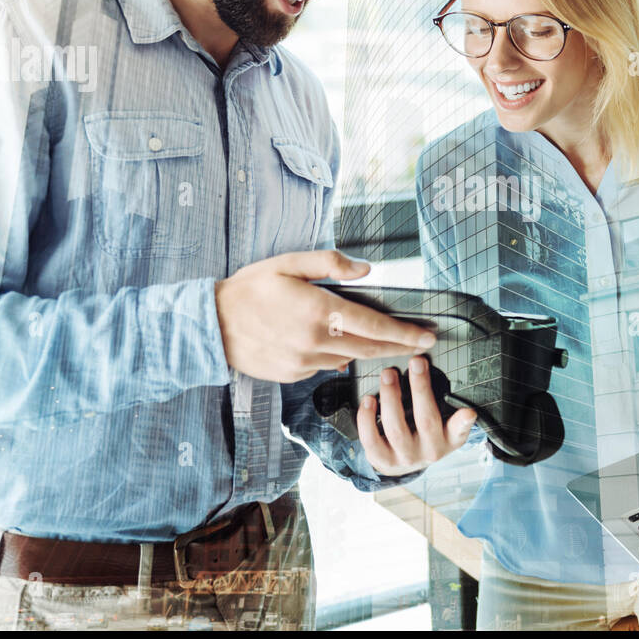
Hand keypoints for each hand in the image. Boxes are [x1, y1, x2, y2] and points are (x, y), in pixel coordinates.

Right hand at [214, 250, 435, 382]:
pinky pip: (325, 366)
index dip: (405, 333)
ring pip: (349, 359)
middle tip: (422, 346)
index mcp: (318, 310)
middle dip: (400, 348)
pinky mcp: (294, 375)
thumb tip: (366, 270)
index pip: (374, 326)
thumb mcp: (288, 262)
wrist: (210, 325)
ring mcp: (304, 362)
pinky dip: (338, 357)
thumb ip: (330, 263)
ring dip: (371, 353)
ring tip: (389, 344)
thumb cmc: (251, 288)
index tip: (427, 337)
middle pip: (370, 349)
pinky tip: (338, 345)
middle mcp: (315, 341)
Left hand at [356, 355, 475, 475]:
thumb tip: (439, 375)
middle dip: (420, 388)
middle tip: (416, 362)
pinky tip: (368, 399)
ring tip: (388, 374)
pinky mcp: (383, 460)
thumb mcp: (445, 423)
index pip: (458, 430)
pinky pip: (371, 440)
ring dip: (391, 398)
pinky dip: (367, 419)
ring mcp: (405, 457)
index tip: (469, 411)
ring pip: (396, 429)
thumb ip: (447, 405)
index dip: (463, 422)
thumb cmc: (427, 433)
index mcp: (449, 439)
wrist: (407, 460)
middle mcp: (429, 451)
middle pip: (425, 420)